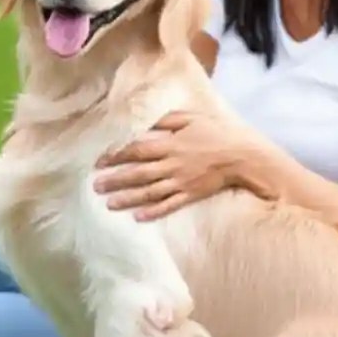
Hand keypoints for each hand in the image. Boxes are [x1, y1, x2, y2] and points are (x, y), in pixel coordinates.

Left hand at [93, 110, 256, 220]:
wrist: (242, 156)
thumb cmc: (217, 133)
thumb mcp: (191, 118)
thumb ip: (167, 120)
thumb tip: (145, 121)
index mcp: (170, 144)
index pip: (136, 150)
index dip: (116, 155)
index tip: (99, 161)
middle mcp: (172, 165)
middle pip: (138, 174)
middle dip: (115, 180)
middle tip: (95, 186)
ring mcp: (181, 182)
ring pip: (149, 192)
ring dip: (128, 199)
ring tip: (109, 204)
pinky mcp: (190, 195)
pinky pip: (169, 206)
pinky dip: (153, 213)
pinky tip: (138, 218)